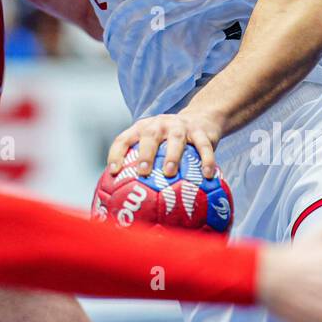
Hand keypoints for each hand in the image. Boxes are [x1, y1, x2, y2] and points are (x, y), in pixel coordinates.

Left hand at [106, 109, 222, 179]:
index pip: (124, 139)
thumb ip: (144, 167)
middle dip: (145, 154)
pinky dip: (206, 160)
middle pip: (149, 135)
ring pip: (176, 139)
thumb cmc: (170, 141)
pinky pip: (204, 146)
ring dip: (172, 156)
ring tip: (169, 173)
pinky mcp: (200, 131)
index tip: (113, 172)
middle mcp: (159, 124)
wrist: (201, 119)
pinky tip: (207, 175)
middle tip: (143, 172)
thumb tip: (130, 202)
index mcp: (143, 129)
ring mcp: (180, 126)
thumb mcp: (155, 145)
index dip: (116, 153)